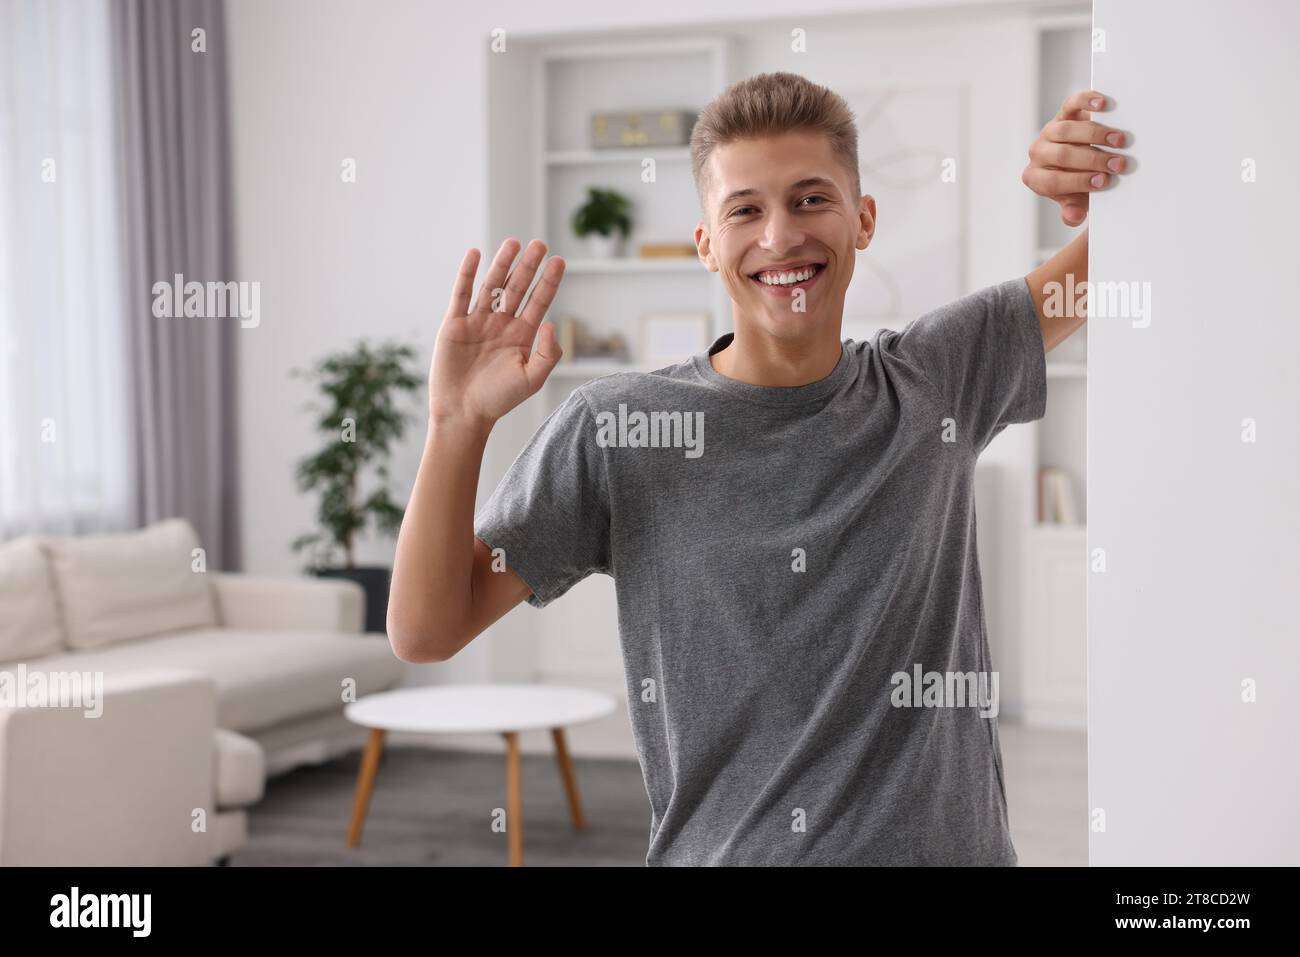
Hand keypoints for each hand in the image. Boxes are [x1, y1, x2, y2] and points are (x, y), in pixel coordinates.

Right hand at [428, 238, 565, 427]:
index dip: (549, 282)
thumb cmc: (499, 400)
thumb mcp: (532, 379)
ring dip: (502, 264)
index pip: (539, 301)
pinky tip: (475, 254)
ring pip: (492, 286)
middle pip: (517, 288)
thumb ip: (548, 353)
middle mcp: (502, 324)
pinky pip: (461, 294)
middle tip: (540, 244)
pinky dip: (467, 273)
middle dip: (528, 266)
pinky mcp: (454, 324)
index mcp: (522, 335)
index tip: (559, 261)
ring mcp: (478, 322)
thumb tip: (551, 322)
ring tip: (513, 242)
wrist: (463, 413)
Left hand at [1022, 90, 1129, 226]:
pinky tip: (1104, 103)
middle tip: (1119, 164)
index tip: (1104, 182)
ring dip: (1096, 135)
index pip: (1053, 182)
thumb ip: (1073, 210)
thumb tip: (1073, 216)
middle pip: (1062, 156)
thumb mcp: (1075, 201)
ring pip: (1066, 130)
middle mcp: (1038, 154)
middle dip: (1093, 160)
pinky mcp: (1063, 113)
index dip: (1079, 182)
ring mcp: (1049, 131)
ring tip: (1120, 141)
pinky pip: (1071, 104)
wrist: (1080, 163)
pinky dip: (1087, 101)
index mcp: (1035, 178)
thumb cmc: (1078, 185)